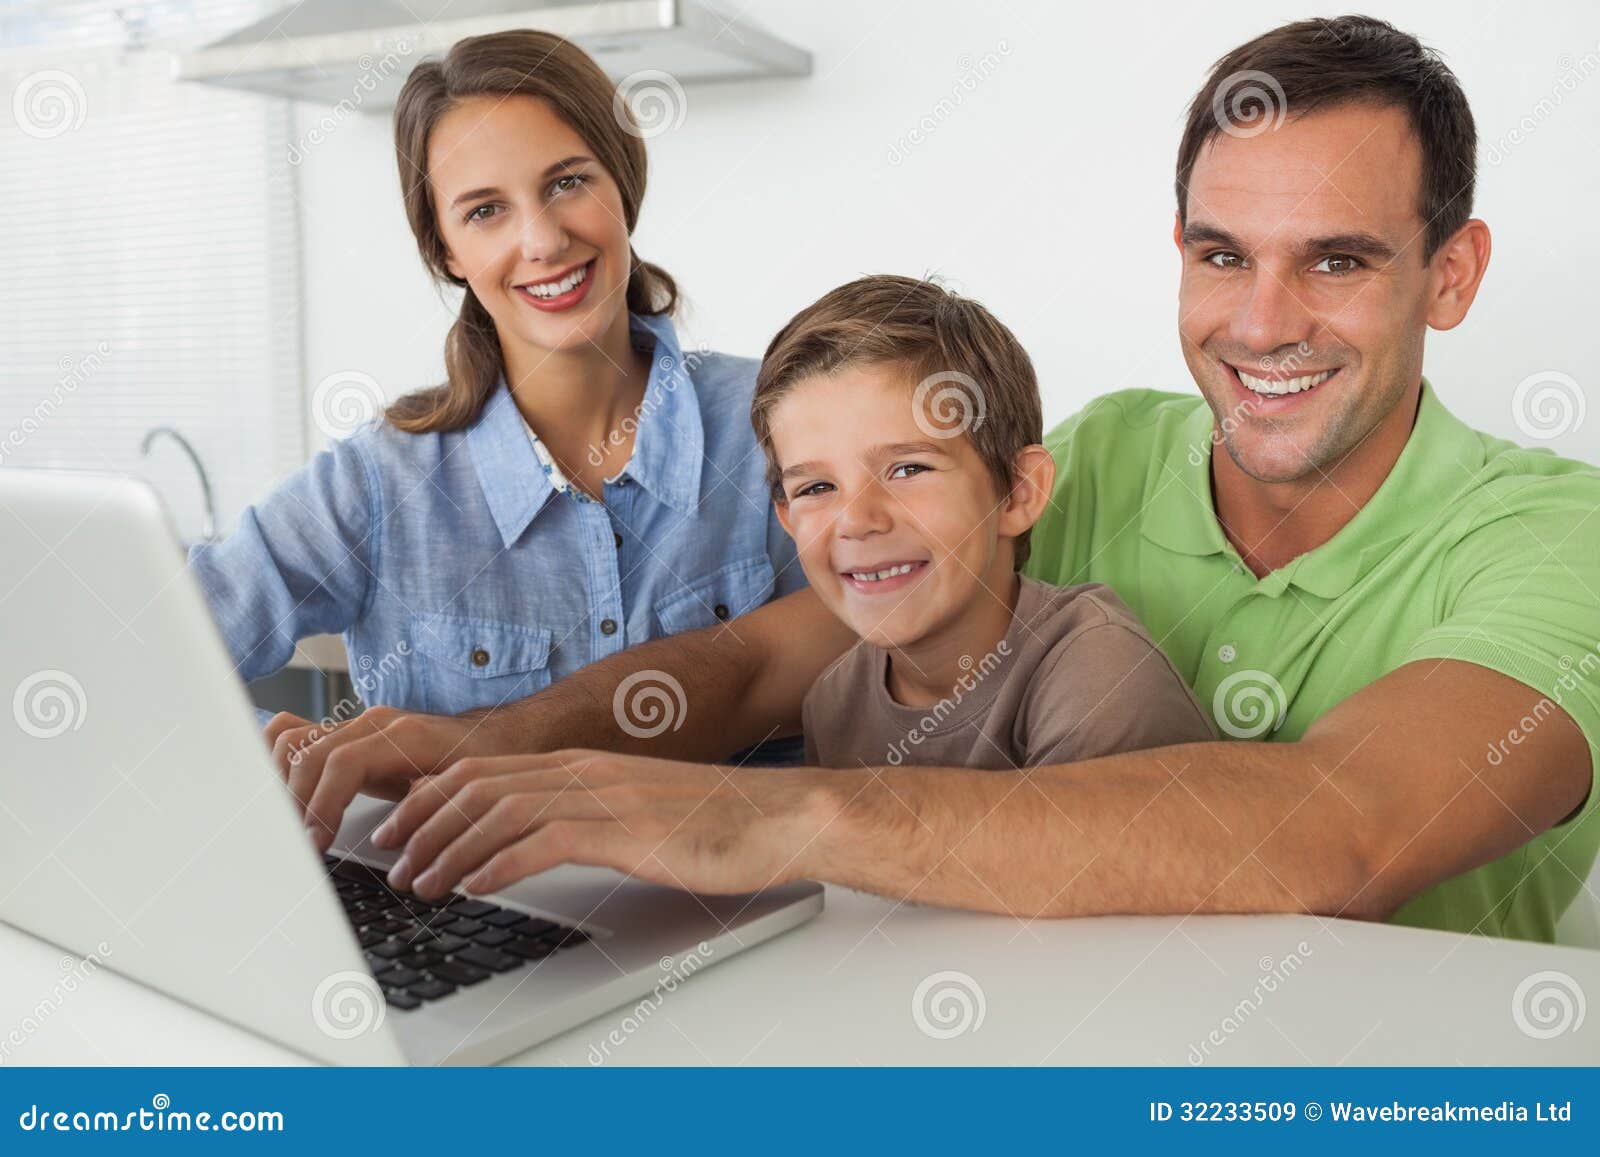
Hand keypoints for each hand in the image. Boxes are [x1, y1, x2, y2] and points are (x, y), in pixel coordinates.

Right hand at [264, 706, 518, 854]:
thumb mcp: (465, 792)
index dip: (323, 803)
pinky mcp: (344, 733)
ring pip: (292, 740)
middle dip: (294, 804)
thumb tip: (390, 838)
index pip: (343, 762)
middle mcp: (374, 723)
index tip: (314, 842)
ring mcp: (355, 724)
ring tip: (282, 826)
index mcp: (404, 735)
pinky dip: (276, 759)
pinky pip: (294, 733)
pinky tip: (275, 793)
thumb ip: (428, 807)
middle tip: (292, 846)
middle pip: (310, 754)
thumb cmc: (483, 764)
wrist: (492, 735)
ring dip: (280, 783)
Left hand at [370, 749, 831, 899]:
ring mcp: (605, 798)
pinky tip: (476, 885)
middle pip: (479, 784)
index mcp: (584, 766)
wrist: (779, 817)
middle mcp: (586, 773)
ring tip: (419, 882)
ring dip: (449, 849)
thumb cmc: (717, 822)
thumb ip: (588, 819)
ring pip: (501, 811)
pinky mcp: (627, 830)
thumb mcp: (637, 813)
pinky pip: (545, 841)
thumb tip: (540, 844)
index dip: (430, 798)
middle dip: (422, 822)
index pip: (485, 770)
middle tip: (389, 859)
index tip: (399, 829)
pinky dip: (499, 863)